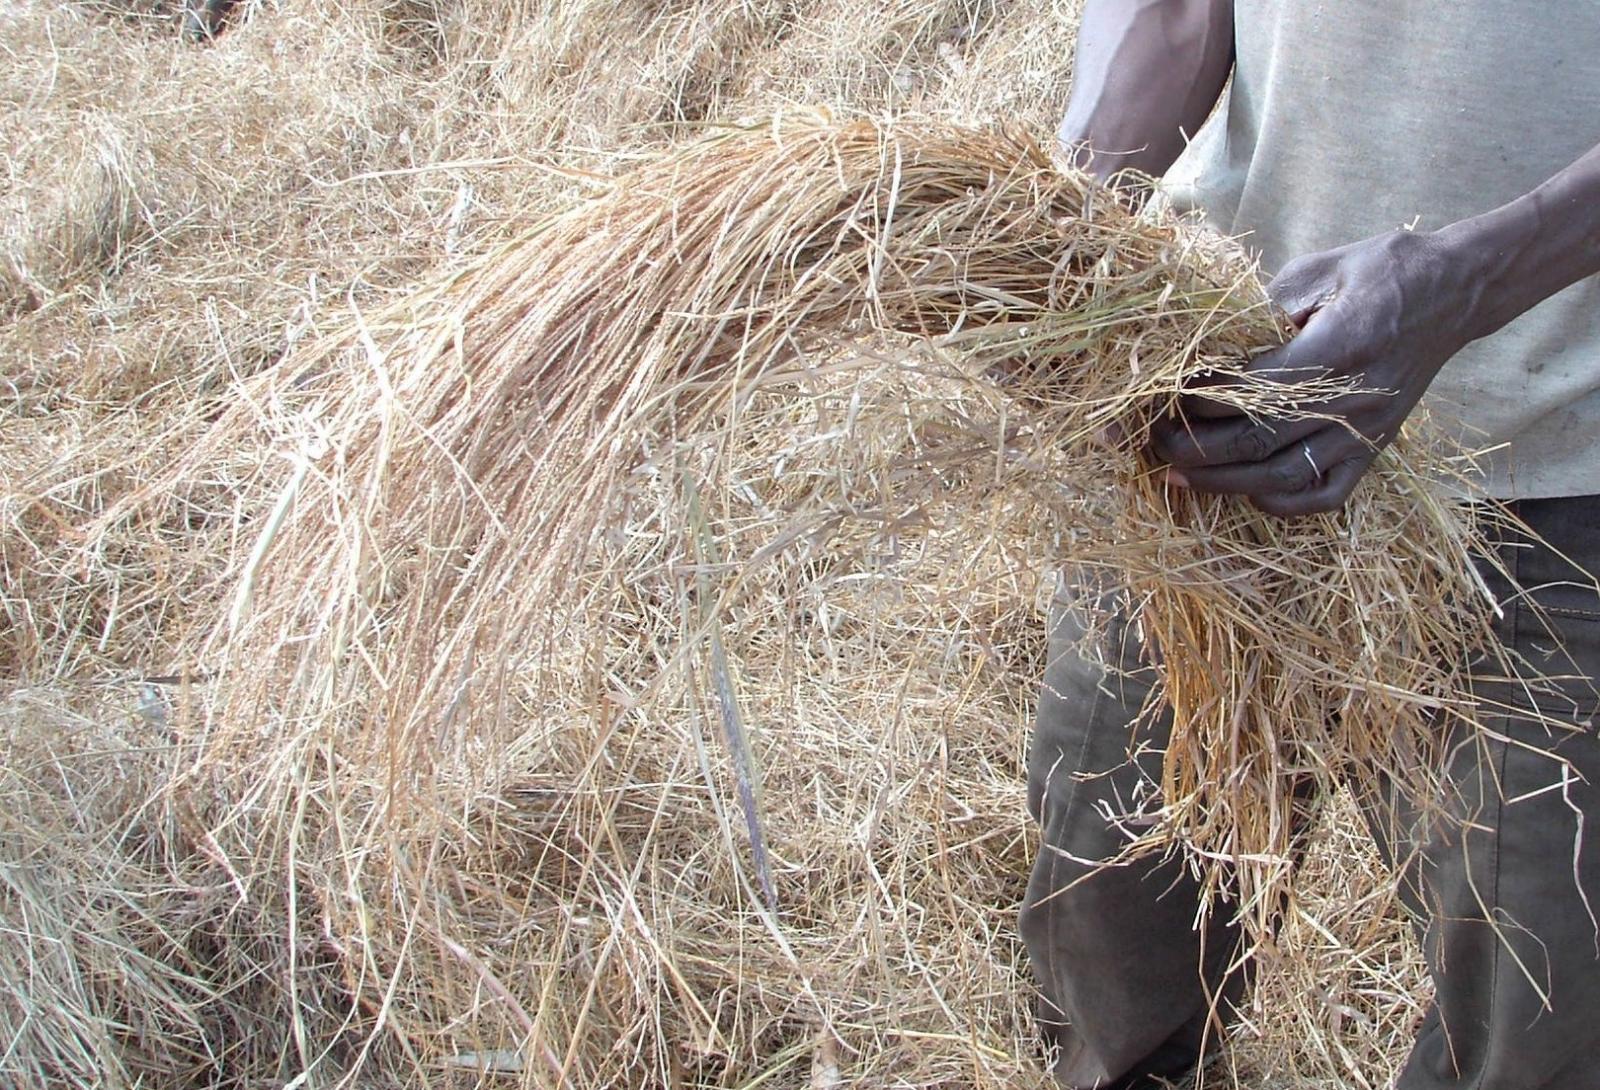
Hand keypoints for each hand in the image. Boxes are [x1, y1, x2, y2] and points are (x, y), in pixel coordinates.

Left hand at [1148, 228, 1480, 516]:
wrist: (1454, 290)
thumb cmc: (1378, 271)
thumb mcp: (1317, 270)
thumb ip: (1261, 310)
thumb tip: (1202, 348)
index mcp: (1343, 344)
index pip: (1258, 389)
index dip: (1204, 400)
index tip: (1166, 394)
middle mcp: (1357, 396)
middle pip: (1262, 441)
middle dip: (1197, 448)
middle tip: (1155, 441)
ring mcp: (1368, 430)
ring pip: (1284, 477)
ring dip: (1223, 482)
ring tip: (1177, 474)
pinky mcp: (1375, 449)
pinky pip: (1326, 495)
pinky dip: (1280, 503)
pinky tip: (1244, 490)